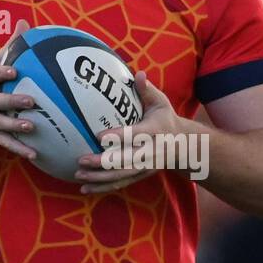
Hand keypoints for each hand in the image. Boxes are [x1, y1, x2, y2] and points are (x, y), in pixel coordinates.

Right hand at [0, 19, 38, 161]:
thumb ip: (10, 47)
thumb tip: (24, 22)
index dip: (0, 73)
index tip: (14, 70)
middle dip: (11, 102)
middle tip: (31, 101)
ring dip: (14, 127)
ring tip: (31, 127)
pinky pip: (5, 142)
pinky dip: (19, 149)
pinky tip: (34, 154)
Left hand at [73, 71, 182, 194]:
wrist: (183, 146)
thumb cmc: (165, 119)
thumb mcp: (161, 102)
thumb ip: (147, 90)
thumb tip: (138, 74)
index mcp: (155, 131)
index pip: (136, 135)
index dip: (119, 136)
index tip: (99, 136)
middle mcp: (151, 152)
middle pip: (126, 160)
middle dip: (103, 162)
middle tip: (81, 160)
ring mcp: (146, 167)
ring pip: (122, 175)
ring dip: (100, 178)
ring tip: (79, 175)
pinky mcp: (141, 175)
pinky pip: (121, 183)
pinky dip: (104, 188)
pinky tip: (85, 188)